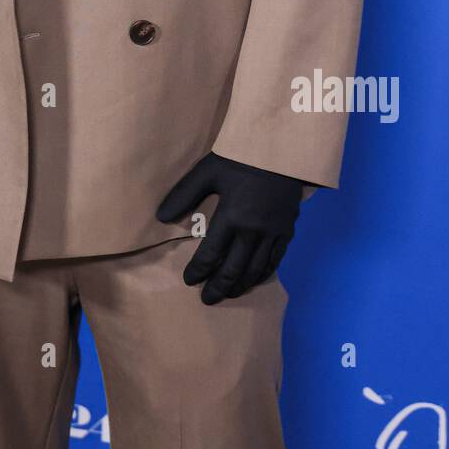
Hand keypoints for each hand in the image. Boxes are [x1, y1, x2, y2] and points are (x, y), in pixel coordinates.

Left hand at [156, 151, 303, 304]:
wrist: (281, 148)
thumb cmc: (240, 157)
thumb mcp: (207, 171)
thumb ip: (184, 195)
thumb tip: (161, 217)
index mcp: (231, 217)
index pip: (210, 255)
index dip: (198, 271)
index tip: (189, 280)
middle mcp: (252, 232)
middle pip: (233, 270)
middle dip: (218, 287)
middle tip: (207, 299)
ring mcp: (273, 234)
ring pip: (255, 270)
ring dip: (240, 286)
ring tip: (228, 294)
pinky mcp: (287, 230)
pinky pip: (275, 261)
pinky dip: (262, 274)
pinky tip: (254, 278)